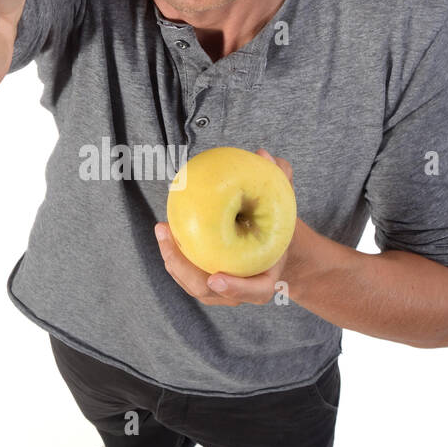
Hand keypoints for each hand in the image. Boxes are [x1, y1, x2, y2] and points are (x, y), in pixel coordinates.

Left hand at [154, 150, 298, 305]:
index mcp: (267, 278)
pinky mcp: (204, 281)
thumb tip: (263, 155)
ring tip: (163, 230)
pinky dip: (173, 254)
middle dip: (185, 270)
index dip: (236, 288)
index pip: (255, 291)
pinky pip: (185, 273)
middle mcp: (242, 290)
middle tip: (170, 241)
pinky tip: (164, 230)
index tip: (217, 278)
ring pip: (191, 284)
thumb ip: (280, 180)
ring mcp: (221, 290)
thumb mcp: (285, 203)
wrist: (274, 248)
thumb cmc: (279, 226)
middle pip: (210, 291)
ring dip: (173, 260)